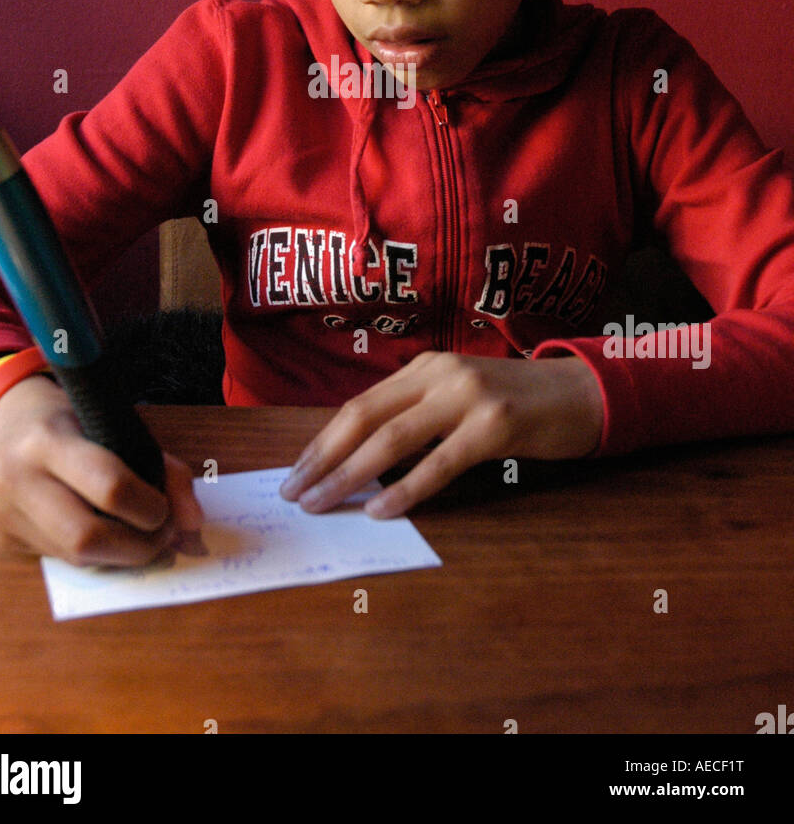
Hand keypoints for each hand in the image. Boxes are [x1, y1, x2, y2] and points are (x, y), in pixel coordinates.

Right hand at [0, 373, 201, 565]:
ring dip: (119, 555)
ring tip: (140, 537)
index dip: (149, 507)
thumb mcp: (115, 423)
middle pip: (86, 538)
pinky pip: (59, 558)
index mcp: (48, 439)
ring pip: (74, 557)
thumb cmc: (73, 419)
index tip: (166, 509)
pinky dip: (92, 554)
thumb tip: (194, 521)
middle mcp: (15, 477)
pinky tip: (105, 535)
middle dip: (137, 546)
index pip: (109, 487)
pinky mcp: (0, 537)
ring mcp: (0, 512)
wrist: (4, 422)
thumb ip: (163, 466)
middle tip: (162, 536)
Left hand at [279, 350, 603, 518]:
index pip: (358, 406)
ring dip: (351, 474)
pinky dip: (406, 488)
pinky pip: (441, 462)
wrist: (582, 393)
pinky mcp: (497, 425)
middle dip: (324, 458)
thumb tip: (361, 463)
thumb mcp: (458, 399)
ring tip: (323, 503)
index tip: (295, 473)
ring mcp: (468, 396)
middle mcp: (439, 374)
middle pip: (364, 418)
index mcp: (424, 368)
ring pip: (393, 439)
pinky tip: (381, 509)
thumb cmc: (515, 404)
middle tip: (294, 493)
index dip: (323, 441)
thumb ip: (417, 418)